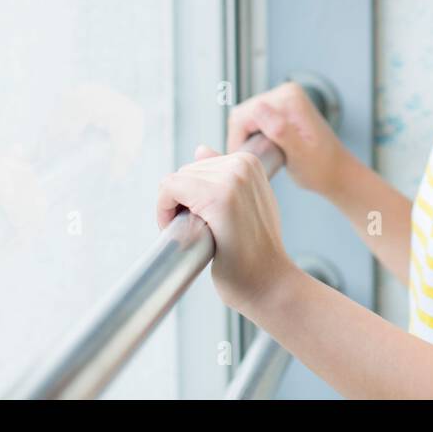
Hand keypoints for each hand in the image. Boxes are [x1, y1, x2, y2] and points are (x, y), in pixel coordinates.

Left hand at [155, 143, 296, 315]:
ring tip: (197, 233)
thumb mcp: (248, 202)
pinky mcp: (217, 198)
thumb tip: (201, 150)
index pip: (198, 166)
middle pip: (184, 172)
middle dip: (182, 201)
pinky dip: (164, 211)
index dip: (192, 195)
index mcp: (249, 161)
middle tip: (198, 231)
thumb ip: (227, 176)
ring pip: (174, 181)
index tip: (204, 219)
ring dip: (173, 209)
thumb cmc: (256, 250)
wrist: (269, 281)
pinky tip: (185, 231)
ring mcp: (231, 180)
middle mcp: (241, 164)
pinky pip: (168, 189)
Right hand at [226, 80, 352, 198]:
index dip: (238, 140)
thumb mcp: (300, 154)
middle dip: (243, 139)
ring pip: (245, 117)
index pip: (243, 115)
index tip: (248, 161)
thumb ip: (281, 131)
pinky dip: (253, 135)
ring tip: (262, 156)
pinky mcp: (280, 107)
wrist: (336, 171)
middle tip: (256, 161)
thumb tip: (259, 110)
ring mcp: (283, 98)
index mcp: (290, 99)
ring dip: (247, 138)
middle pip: (242, 114)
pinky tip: (265, 148)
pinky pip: (253, 119)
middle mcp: (285, 92)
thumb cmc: (321, 167)